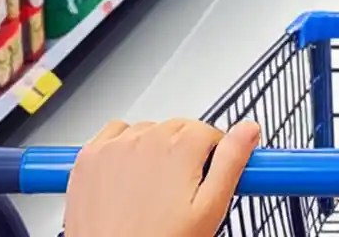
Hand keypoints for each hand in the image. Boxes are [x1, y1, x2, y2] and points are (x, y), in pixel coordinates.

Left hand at [65, 119, 260, 236]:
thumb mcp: (209, 209)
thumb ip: (232, 162)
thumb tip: (248, 130)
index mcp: (180, 147)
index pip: (210, 131)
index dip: (214, 156)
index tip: (209, 176)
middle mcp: (146, 139)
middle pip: (179, 129)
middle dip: (186, 153)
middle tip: (183, 191)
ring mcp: (114, 146)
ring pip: (149, 131)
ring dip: (156, 150)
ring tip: (155, 190)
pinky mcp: (89, 157)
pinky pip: (115, 134)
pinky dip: (124, 146)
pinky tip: (129, 176)